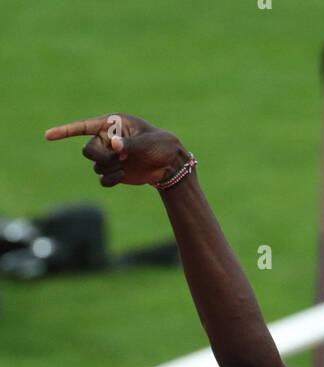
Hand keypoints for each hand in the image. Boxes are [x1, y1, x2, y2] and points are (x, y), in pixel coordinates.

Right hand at [44, 113, 188, 187]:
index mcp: (111, 124)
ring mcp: (108, 155)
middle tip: (120, 158)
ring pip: (95, 166)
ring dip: (110, 168)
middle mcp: (106, 139)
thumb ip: (129, 144)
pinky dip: (111, 179)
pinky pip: (102, 179)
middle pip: (87, 151)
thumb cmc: (160, 145)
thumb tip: (114, 145)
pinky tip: (124, 174)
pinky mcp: (113, 170)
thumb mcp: (147, 143)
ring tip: (127, 164)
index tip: (48, 136)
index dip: (65, 131)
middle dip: (101, 157)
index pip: (83, 126)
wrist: (169, 164)